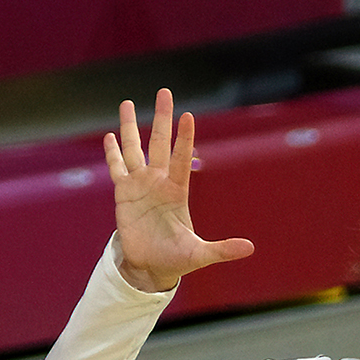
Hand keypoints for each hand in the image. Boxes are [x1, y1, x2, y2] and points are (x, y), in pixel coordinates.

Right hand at [105, 90, 253, 292]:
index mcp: (177, 191)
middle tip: (165, 92)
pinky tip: (109, 136)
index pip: (182, 158)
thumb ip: (222, 249)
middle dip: (161, 118)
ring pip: (134, 149)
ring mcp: (140, 185)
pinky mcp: (123, 194)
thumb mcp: (200, 254)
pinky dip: (112, 153)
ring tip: (127, 103)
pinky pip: (117, 168)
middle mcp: (159, 182)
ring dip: (130, 127)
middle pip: (159, 143)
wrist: (150, 267)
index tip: (188, 115)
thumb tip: (250, 249)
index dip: (184, 138)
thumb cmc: (176, 259)